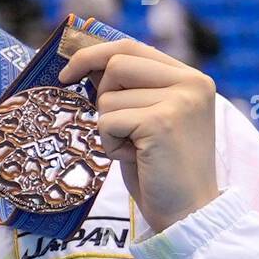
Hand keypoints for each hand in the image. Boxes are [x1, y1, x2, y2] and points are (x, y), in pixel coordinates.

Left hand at [59, 38, 220, 232]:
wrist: (187, 210)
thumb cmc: (159, 167)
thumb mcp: (145, 118)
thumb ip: (126, 89)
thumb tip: (82, 63)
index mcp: (190, 78)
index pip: (131, 47)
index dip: (93, 55)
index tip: (67, 73)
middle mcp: (191, 83)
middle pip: (117, 63)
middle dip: (100, 96)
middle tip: (114, 127)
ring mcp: (179, 100)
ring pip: (108, 97)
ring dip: (108, 128)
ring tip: (135, 149)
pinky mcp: (162, 121)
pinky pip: (107, 121)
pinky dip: (108, 143)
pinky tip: (133, 158)